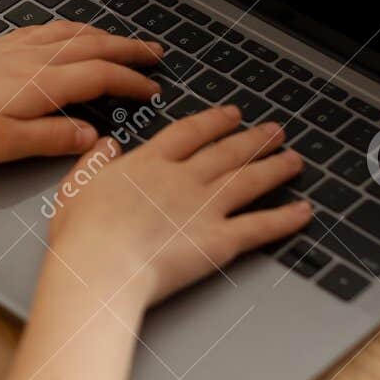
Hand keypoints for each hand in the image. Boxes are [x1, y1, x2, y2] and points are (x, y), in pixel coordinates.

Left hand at [0, 21, 164, 163]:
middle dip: (129, 49)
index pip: (102, 76)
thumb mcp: (6, 144)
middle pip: (94, 46)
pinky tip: (67, 32)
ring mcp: (16, 49)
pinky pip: (47, 30)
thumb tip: (92, 137)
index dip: (132, 82)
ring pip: (72, 34)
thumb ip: (53, 139)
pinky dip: (70, 29)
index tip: (153, 89)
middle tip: (155, 52)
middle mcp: (35, 59)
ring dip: (103, 36)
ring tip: (122, 41)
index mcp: (44, 83)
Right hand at [46, 105, 312, 308]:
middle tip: (274, 131)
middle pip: (227, 152)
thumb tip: (105, 145)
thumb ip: (94, 163)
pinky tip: (304, 211)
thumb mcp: (75, 187)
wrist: (101, 266)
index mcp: (148, 164)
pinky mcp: (220, 240)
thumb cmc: (82, 234)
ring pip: (249, 180)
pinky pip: (260, 226)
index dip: (214, 122)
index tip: (231, 114)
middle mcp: (182, 178)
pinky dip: (285, 219)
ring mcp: (204, 207)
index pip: (189, 133)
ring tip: (294, 160)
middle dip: (253, 140)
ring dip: (275, 168)